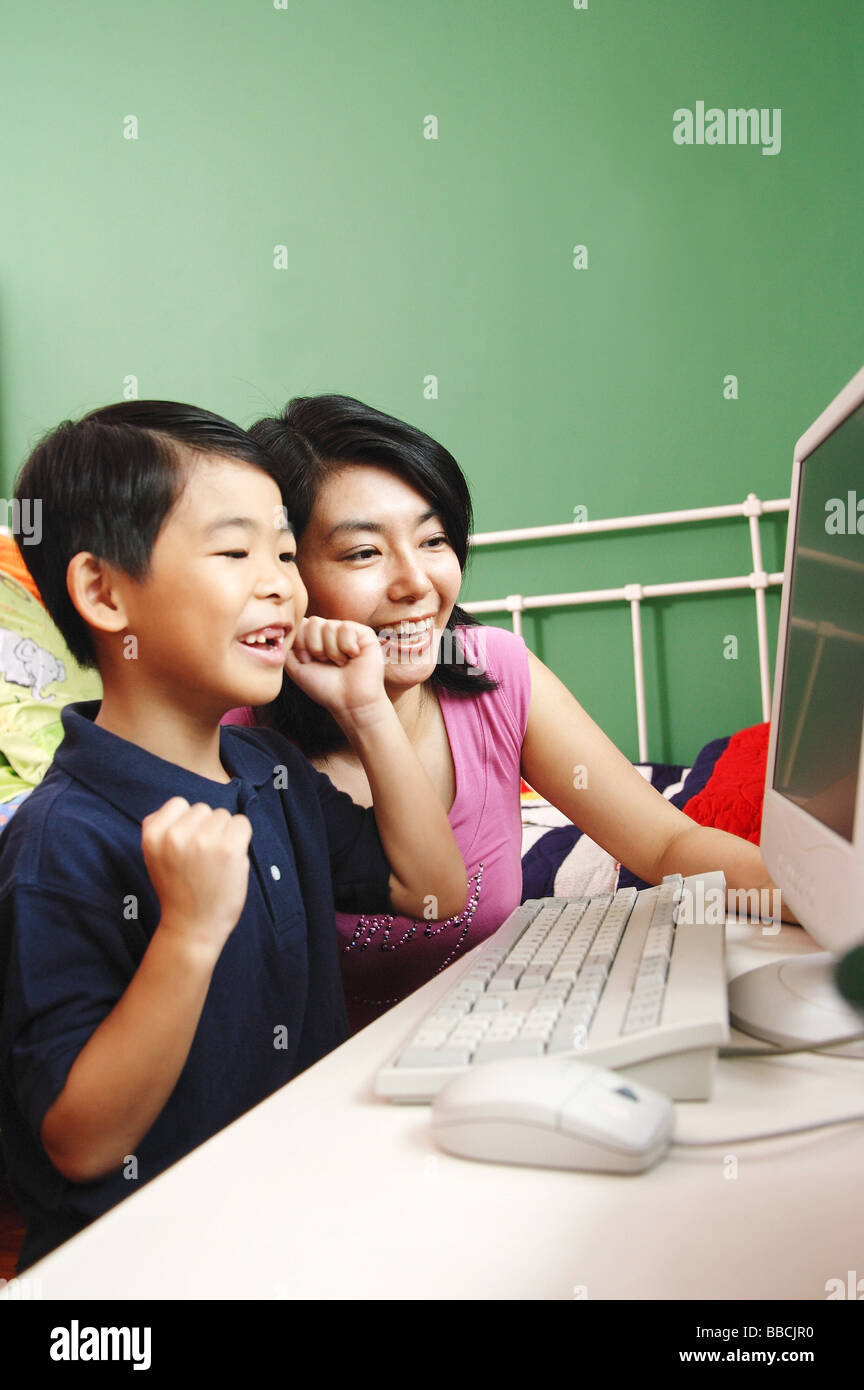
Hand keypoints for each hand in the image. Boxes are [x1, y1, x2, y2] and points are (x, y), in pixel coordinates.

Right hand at [141, 797, 251, 956]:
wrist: (192, 927)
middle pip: (203, 809)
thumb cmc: (178, 891)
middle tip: (203, 858)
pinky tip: (231, 858)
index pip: (178, 804)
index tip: (187, 845)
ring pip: (223, 815)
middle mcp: (175, 835)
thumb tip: (187, 807)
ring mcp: (203, 840)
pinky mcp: (228, 848)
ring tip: (216, 861)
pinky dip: (241, 837)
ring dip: (224, 832)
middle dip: (207, 828)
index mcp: (153, 834)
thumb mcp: (156, 856)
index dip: (187, 823)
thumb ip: (166, 829)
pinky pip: (242, 823)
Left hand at [284, 616, 387, 720]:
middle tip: (325, 662)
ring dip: (332, 651)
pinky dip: (346, 647)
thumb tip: (286, 627)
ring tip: (340, 663)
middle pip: (314, 622)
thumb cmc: (324, 687)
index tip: (308, 662)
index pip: (301, 624)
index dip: (301, 644)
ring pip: (330, 625)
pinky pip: (346, 628)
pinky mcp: (364, 634)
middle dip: (315, 647)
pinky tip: (353, 657)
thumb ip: (287, 646)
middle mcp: (331, 632)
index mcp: (315, 638)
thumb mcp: (296, 668)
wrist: (349, 702)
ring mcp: (348, 632)